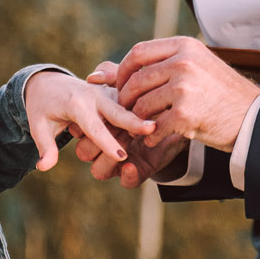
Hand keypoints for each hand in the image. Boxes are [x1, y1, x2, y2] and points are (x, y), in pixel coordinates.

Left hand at [23, 69, 154, 170]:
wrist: (48, 82)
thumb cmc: (43, 107)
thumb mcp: (38, 126)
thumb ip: (45, 147)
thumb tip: (42, 167)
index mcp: (76, 104)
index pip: (94, 127)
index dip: (107, 143)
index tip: (121, 158)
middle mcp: (94, 95)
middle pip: (118, 111)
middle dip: (134, 121)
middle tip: (153, 130)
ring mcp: (107, 91)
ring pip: (127, 105)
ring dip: (138, 117)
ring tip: (155, 128)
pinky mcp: (114, 90)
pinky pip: (130, 100)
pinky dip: (141, 109)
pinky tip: (154, 120)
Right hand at [71, 61, 184, 186]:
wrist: (178, 114)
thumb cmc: (147, 96)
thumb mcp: (129, 85)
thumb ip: (112, 78)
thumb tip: (93, 77)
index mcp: (98, 125)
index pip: (81, 130)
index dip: (87, 123)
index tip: (104, 114)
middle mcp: (104, 146)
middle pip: (84, 152)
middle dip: (98, 141)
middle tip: (117, 128)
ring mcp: (121, 161)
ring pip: (99, 170)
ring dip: (109, 158)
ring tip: (126, 143)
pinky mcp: (140, 171)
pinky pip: (127, 181)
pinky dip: (128, 175)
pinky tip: (130, 164)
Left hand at [112, 36, 259, 153]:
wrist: (253, 117)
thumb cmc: (220, 94)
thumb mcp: (195, 67)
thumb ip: (157, 66)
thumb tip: (98, 72)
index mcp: (185, 46)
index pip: (138, 53)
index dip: (123, 72)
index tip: (121, 88)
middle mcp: (184, 62)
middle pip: (136, 79)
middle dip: (126, 99)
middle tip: (126, 112)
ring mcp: (185, 87)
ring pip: (142, 104)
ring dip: (136, 119)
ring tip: (140, 126)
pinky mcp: (186, 113)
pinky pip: (154, 125)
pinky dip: (150, 135)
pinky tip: (154, 138)